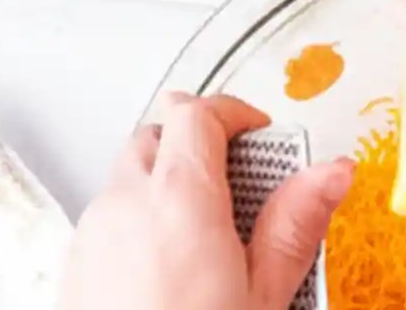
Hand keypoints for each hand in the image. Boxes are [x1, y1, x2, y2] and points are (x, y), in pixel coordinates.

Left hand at [59, 94, 353, 309]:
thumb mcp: (264, 297)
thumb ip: (295, 223)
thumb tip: (331, 174)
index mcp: (179, 198)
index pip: (197, 113)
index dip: (234, 114)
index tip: (261, 136)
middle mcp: (125, 202)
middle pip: (157, 133)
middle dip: (198, 144)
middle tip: (241, 183)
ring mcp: (92, 231)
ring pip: (128, 174)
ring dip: (165, 180)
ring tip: (209, 233)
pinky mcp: (74, 262)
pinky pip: (108, 214)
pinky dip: (139, 217)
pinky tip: (171, 266)